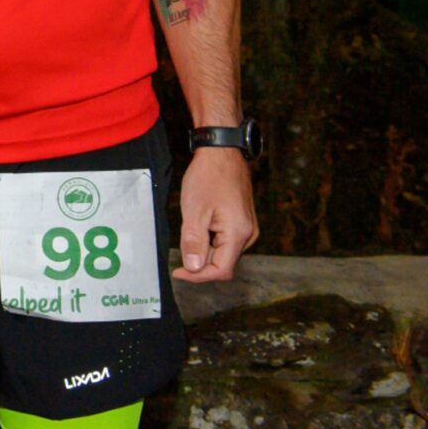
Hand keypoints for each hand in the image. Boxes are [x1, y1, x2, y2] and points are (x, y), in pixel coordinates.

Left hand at [172, 147, 257, 281]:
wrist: (222, 152)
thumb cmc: (209, 177)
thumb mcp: (194, 211)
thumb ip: (194, 242)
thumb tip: (193, 268)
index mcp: (239, 234)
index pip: (221, 270)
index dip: (199, 276)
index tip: (178, 272)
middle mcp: (248, 234)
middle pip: (223, 263)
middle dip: (200, 264)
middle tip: (179, 256)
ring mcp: (247, 227)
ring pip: (224, 253)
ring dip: (205, 252)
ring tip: (189, 233)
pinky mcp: (242, 221)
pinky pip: (226, 241)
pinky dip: (210, 241)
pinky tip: (198, 228)